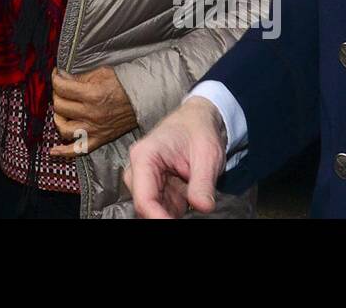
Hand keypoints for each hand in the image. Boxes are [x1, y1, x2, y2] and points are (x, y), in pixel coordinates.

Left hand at [50, 66, 137, 156]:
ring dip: (58, 119)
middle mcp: (91, 114)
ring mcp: (94, 129)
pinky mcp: (99, 139)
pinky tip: (54, 151)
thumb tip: (61, 77)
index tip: (57, 75)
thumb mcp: (100, 73)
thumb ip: (79, 78)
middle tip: (62, 91)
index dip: (56, 78)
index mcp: (92, 95)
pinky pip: (78, 150)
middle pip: (60, 107)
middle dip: (57, 96)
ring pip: (64, 129)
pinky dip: (64, 152)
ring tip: (62, 112)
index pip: (62, 88)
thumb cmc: (122, 84)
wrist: (141, 99)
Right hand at [122, 96, 227, 217]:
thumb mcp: (207, 156)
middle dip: (164, 216)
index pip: (144, 199)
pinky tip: (190, 199)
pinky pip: (162, 208)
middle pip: (144, 206)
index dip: (159, 219)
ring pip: (152, 210)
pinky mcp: (156, 187)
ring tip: (192, 195)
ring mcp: (146, 180)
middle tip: (188, 214)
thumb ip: (203, 183)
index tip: (176, 225)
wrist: (199, 120)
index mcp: (144, 156)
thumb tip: (203, 208)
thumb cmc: (199, 130)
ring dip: (172, 213)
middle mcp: (139, 169)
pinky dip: (176, 211)